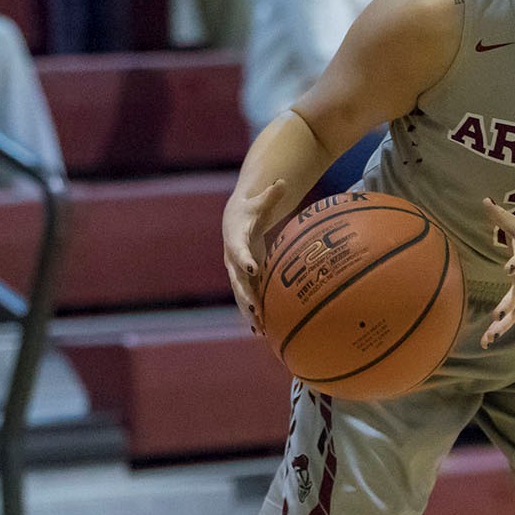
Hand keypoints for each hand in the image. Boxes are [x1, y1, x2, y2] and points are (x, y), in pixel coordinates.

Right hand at [222, 178, 288, 329]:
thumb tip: (281, 182)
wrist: (235, 219)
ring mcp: (237, 272)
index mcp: (235, 239)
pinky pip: (248, 299)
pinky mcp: (244, 280)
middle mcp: (233, 259)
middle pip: (238, 280)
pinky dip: (254, 315)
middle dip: (246, 296)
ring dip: (250, 313)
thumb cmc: (251, 208)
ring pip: (242, 295)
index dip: (244, 259)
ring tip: (260, 330)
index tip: (252, 268)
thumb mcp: (260, 201)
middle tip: (255, 310)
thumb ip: (270, 195)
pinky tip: (263, 333)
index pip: (238, 250)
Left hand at [482, 198, 514, 348]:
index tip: (508, 268)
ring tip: (488, 339)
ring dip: (502, 327)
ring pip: (514, 314)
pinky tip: (485, 342)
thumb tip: (484, 200)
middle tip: (498, 315)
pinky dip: (498, 332)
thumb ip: (501, 217)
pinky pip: (510, 322)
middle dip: (508, 305)